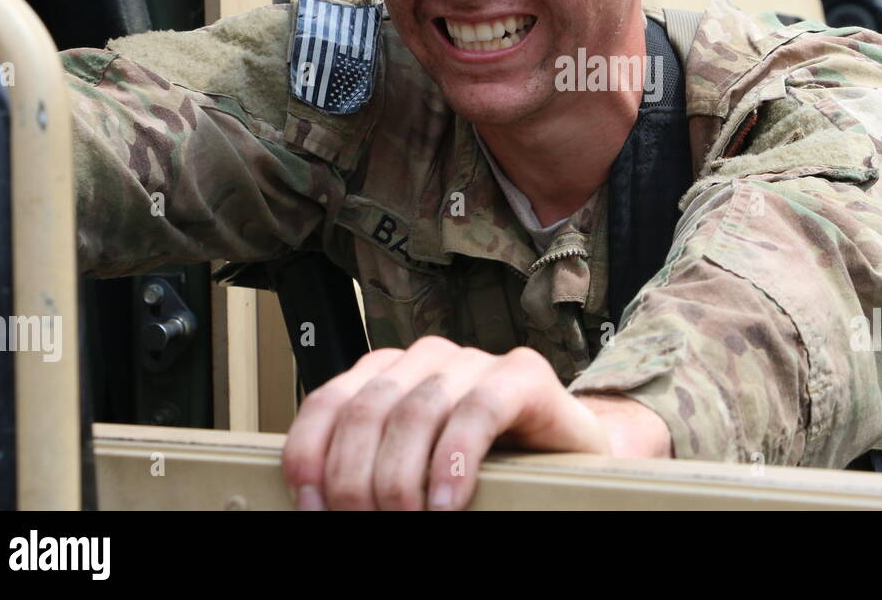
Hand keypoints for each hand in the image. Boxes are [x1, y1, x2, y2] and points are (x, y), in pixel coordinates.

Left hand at [281, 336, 667, 510]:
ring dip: (400, 478)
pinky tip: (448, 501)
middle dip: (356, 478)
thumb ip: (374, 471)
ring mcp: (476, 361)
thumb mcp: (416, 469)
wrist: (571, 454)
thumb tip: (323, 505)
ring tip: (407, 520)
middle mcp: (427, 359)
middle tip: (363, 523)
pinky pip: (478, 410)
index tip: (311, 506)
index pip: (329, 402)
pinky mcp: (522, 374)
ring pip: (417, 410)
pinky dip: (455, 461)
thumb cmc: (489, 466)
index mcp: (389, 374)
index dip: (310, 454)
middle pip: (368, 411)